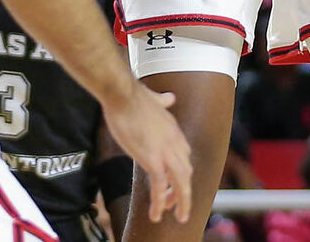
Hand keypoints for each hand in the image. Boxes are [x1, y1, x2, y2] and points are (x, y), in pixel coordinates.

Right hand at [104, 82, 192, 224]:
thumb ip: (162, 100)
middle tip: (179, 206)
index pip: (185, 156)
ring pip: (181, 183)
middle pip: (187, 173)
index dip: (182, 171)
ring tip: (176, 216)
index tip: (176, 181)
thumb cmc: (132, 95)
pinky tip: (156, 214)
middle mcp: (175, 142)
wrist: (123, 94)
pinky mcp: (153, 160)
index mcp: (174, 129)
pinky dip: (160, 203)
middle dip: (184, 191)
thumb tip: (169, 97)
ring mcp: (166, 152)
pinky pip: (161, 187)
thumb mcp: (153, 98)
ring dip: (180, 202)